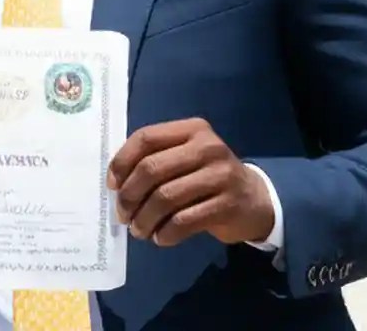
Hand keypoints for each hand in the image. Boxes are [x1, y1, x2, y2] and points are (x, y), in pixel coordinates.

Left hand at [106, 118, 272, 247]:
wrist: (254, 200)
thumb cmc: (207, 177)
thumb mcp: (185, 158)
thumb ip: (155, 160)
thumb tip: (116, 184)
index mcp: (192, 129)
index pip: (145, 138)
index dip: (122, 162)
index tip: (112, 185)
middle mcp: (207, 147)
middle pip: (152, 168)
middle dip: (129, 195)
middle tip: (123, 215)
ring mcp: (220, 175)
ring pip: (165, 197)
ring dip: (144, 218)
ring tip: (139, 230)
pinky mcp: (228, 204)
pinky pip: (184, 221)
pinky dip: (166, 233)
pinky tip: (161, 237)